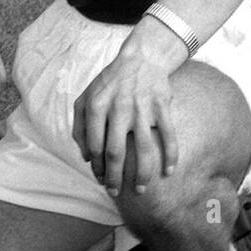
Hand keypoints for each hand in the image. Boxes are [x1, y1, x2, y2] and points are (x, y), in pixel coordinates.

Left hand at [71, 40, 180, 196]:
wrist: (142, 58)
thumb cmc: (110, 83)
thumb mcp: (85, 98)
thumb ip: (79, 127)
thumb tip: (85, 158)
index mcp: (97, 106)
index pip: (95, 147)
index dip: (97, 168)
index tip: (101, 179)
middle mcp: (119, 108)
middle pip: (116, 153)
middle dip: (115, 178)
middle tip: (116, 193)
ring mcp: (142, 108)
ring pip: (143, 149)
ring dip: (142, 174)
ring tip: (141, 190)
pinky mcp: (162, 106)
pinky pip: (169, 136)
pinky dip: (171, 156)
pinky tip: (169, 172)